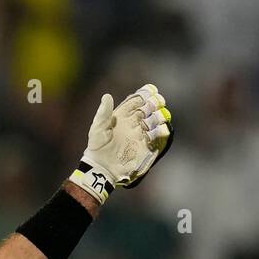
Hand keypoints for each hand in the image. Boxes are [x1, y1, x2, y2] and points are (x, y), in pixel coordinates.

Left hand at [68, 83, 172, 203]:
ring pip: (157, 119)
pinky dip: (161, 131)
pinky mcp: (148, 145)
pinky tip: (157, 129)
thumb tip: (107, 96)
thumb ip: (103, 113)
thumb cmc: (98, 146)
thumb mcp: (97, 128)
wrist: (102, 167)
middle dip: (154, 103)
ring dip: (159, 116)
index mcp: (124, 115)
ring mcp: (143, 133)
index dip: (145, 94)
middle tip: (154, 104)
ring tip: (155, 118)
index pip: (137, 100)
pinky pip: (160, 136)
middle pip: (150, 108)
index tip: (150, 91)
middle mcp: (135, 122)